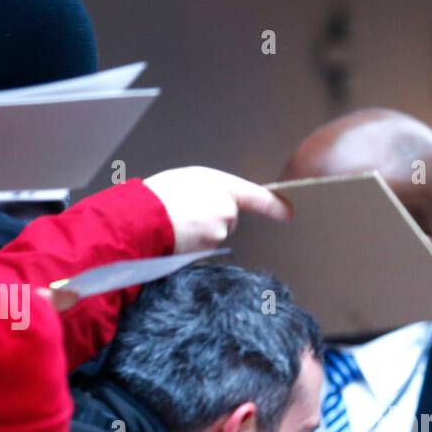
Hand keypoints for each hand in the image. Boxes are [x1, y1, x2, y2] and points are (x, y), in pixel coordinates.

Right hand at [142, 165, 290, 253]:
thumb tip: (211, 206)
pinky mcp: (211, 249)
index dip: (274, 206)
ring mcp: (220, 230)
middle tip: (184, 213)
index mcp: (220, 184)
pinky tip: (176, 238)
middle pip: (229, 219)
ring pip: (215, 236)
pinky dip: (193, 247)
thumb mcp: (185, 181)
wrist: (141, 217)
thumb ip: (208, 192)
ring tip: (176, 224)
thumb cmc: (156, 197)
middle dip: (212, 220)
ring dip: (200, 234)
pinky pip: (206, 250)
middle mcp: (226, 207)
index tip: (289, 213)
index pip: (257, 196)